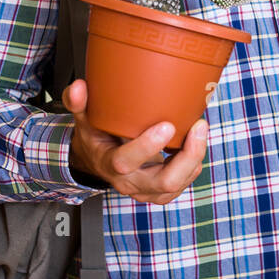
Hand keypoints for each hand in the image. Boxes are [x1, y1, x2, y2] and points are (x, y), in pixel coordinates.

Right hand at [63, 78, 207, 205]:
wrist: (98, 163)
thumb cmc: (96, 138)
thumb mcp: (84, 120)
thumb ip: (79, 103)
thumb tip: (79, 86)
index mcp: (110, 164)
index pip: (126, 162)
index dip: (147, 146)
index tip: (167, 125)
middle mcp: (130, 183)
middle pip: (164, 181)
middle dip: (187, 156)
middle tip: (199, 126)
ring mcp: (147, 191)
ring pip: (178, 184)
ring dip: (194, 157)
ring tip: (200, 128)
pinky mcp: (161, 192)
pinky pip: (184, 183)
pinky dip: (193, 163)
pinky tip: (195, 141)